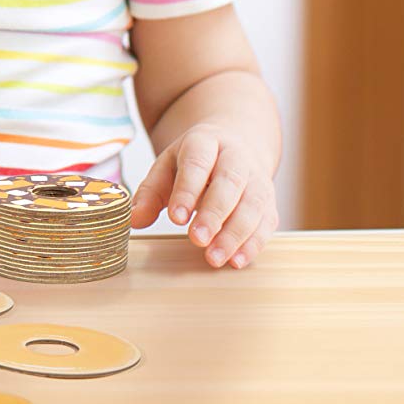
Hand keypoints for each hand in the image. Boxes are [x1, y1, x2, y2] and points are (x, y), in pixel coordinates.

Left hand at [125, 122, 276, 269]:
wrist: (236, 144)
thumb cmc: (195, 161)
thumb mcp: (168, 166)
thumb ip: (150, 192)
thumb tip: (134, 219)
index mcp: (205, 142)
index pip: (197, 163)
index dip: (187, 190)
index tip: (176, 218)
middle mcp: (236, 157)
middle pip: (230, 182)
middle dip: (214, 213)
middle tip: (197, 240)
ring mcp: (257, 178)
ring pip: (253, 204)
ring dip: (235, 234)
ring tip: (214, 258)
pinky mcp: (269, 201)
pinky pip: (267, 222)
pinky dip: (254, 243)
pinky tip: (237, 261)